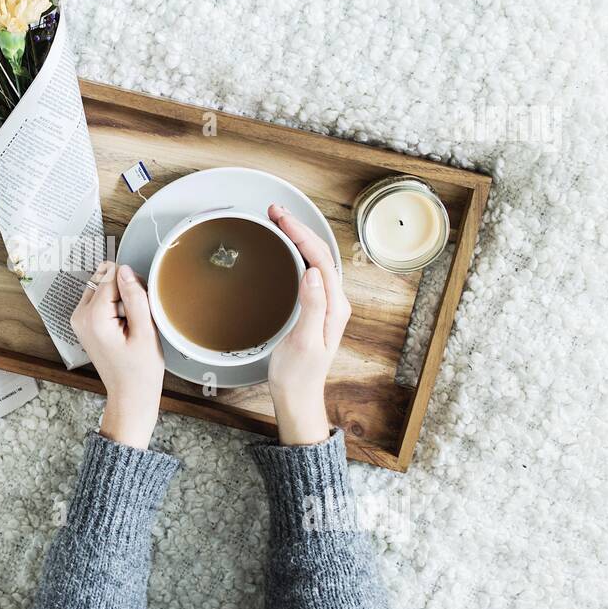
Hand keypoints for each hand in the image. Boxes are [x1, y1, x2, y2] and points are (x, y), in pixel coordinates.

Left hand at [70, 261, 164, 449]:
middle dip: (126, 291)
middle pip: (106, 279)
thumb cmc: (140, 370)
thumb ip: (135, 298)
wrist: (129, 395)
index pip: (113, 277)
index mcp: (93, 318)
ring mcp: (79, 319)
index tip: (143, 306)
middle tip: (138, 319)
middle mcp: (79, 315)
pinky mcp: (84, 323)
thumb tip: (125, 270)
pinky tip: (125, 327)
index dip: (134, 286)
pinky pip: (101, 300)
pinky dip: (115, 307)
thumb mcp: (145, 332)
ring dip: (121, 299)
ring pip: (104, 288)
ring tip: (132, 325)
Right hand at [267, 205, 350, 445]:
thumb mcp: (304, 343)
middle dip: (298, 228)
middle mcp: (333, 301)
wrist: (298, 396)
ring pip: (314, 259)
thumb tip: (312, 273)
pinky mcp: (313, 307)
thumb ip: (311, 307)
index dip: (300, 235)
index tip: (280, 220)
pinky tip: (284, 247)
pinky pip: (307, 270)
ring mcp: (324, 303)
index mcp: (334, 306)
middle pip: (319, 254)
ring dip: (297, 237)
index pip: (320, 259)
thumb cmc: (299, 375)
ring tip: (277, 221)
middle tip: (274, 211)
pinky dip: (294, 252)